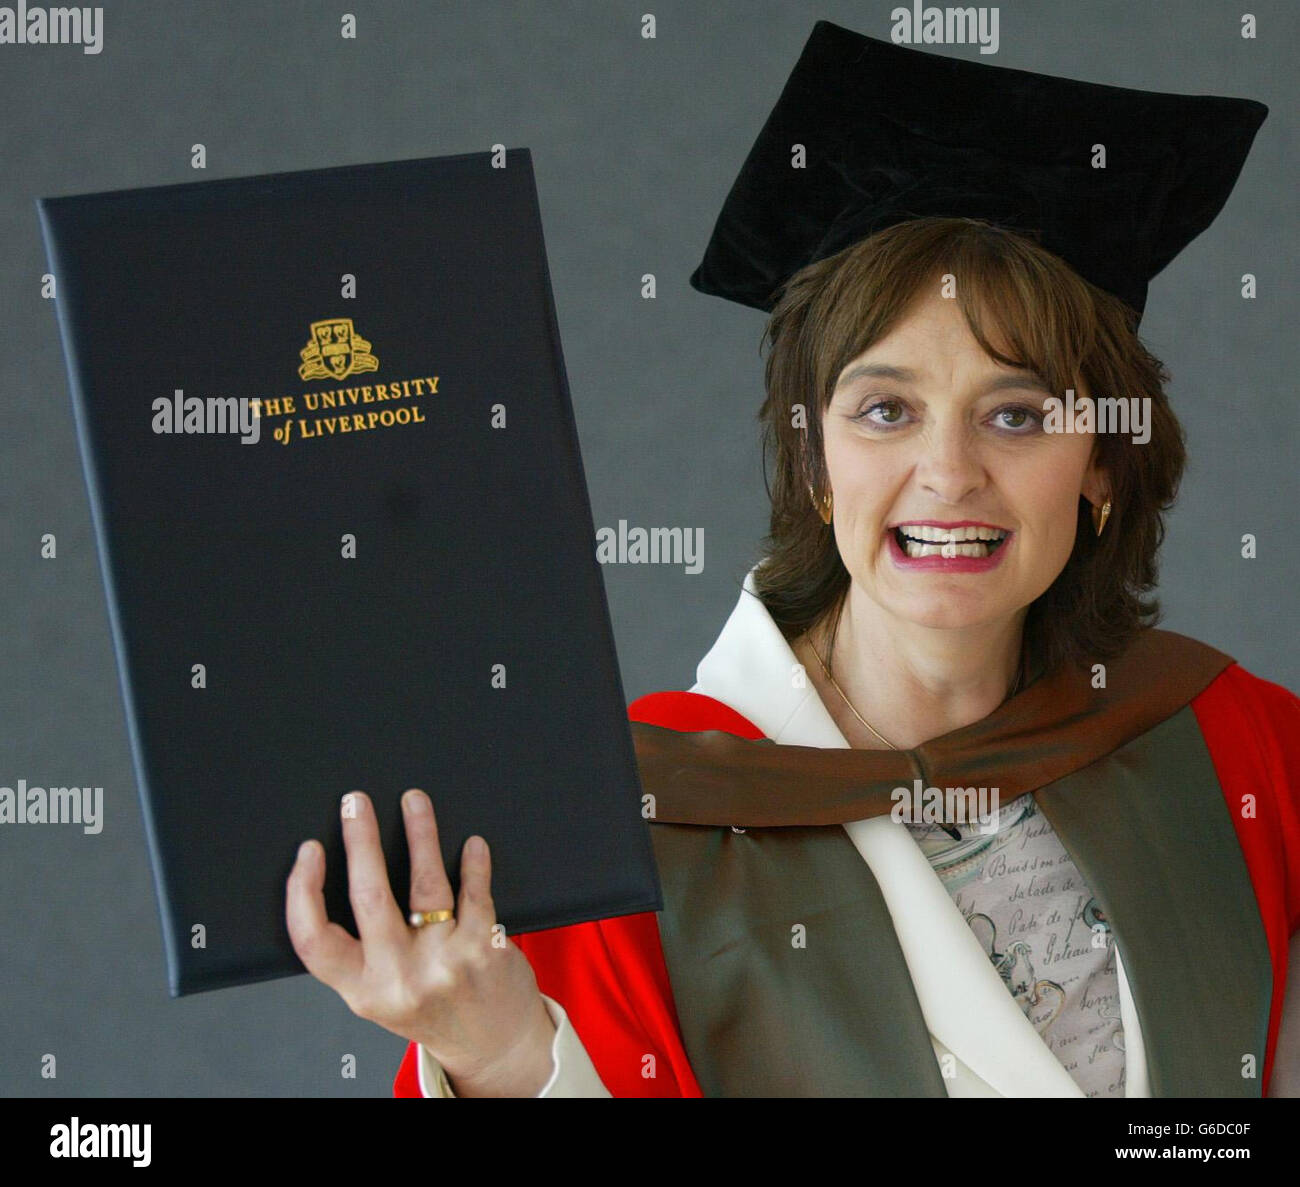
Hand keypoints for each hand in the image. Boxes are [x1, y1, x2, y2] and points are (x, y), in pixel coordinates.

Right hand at [285, 788, 556, 1095]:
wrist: (493, 1043)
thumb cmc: (435, 1008)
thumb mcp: (381, 994)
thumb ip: (361, 950)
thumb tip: (345, 871)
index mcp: (361, 990)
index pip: (313, 939)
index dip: (303, 890)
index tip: (309, 851)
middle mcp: (398, 979)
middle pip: (368, 895)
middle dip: (359, 839)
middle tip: (355, 803)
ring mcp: (442, 963)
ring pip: (424, 882)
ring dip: (420, 832)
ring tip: (414, 802)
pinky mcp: (482, 949)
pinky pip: (474, 891)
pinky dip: (473, 862)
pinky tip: (471, 844)